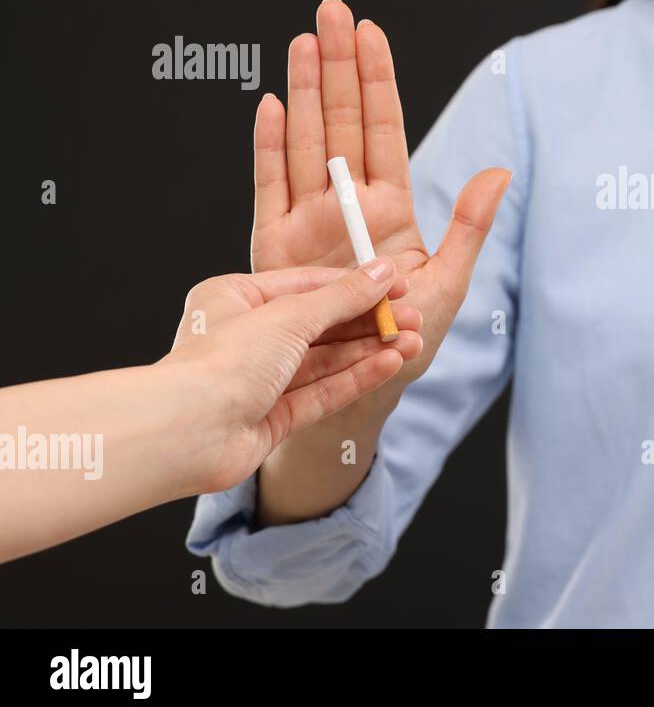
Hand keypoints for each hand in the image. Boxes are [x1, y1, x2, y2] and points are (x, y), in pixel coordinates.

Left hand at [163, 259, 422, 493]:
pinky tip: (390, 364)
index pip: (307, 285)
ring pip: (326, 361)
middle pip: (321, 325)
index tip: (396, 285)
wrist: (188, 432)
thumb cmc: (221, 363)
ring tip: (413, 343)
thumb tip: (382, 274)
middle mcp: (245, 338)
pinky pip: (322, 392)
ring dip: (371, 350)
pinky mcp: (271, 418)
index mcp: (234, 299)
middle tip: (412, 318)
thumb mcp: (290, 316)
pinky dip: (357, 377)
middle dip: (369, 321)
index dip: (355, 285)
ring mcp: (258, 380)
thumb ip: (342, 297)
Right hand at [250, 0, 509, 431]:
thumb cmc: (406, 340)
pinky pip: (270, 187)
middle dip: (336, 63)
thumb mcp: (449, 283)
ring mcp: (309, 221)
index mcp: (391, 207)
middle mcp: (348, 204)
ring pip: (305, 140)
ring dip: (303, 89)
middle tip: (331, 9)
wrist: (354, 389)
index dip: (376, 80)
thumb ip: (470, 226)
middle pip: (341, 120)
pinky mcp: (276, 246)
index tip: (371, 32)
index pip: (383, 128)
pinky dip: (269, 146)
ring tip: (302, 39)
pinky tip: (270, 103)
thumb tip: (501, 172)